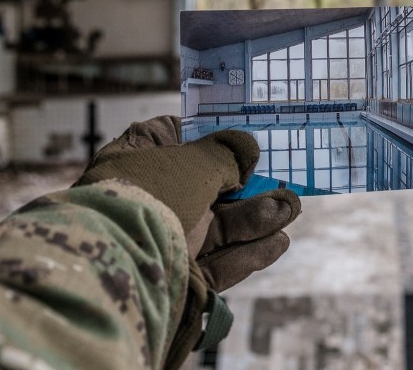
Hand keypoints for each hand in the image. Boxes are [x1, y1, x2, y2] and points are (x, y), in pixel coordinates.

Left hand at [74, 116, 300, 364]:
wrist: (120, 270)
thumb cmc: (151, 198)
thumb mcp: (195, 162)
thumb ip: (228, 153)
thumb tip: (248, 147)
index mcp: (138, 163)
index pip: (172, 138)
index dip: (208, 134)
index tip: (243, 135)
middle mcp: (150, 200)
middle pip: (208, 189)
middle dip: (251, 186)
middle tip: (285, 181)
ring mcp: (165, 240)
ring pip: (220, 227)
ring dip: (258, 216)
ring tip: (292, 208)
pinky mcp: (180, 278)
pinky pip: (219, 262)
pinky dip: (250, 252)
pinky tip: (279, 241)